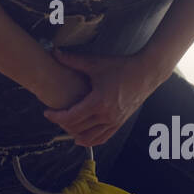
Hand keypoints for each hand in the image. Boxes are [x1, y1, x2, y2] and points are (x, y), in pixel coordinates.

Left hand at [41, 47, 161, 147]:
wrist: (146, 72)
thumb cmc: (122, 67)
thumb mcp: (95, 63)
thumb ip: (73, 60)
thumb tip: (55, 53)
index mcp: (98, 102)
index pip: (71, 117)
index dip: (56, 117)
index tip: (47, 113)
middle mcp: (106, 115)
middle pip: (78, 129)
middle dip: (63, 125)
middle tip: (54, 116)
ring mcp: (115, 121)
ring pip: (90, 137)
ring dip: (75, 134)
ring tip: (65, 127)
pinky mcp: (120, 122)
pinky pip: (103, 138)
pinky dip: (90, 140)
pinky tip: (81, 138)